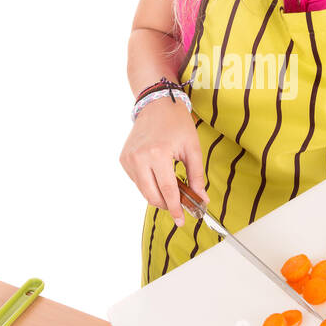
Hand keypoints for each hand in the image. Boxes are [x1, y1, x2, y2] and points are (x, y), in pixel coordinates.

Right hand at [119, 97, 208, 226]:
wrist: (156, 104)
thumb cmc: (176, 123)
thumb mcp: (192, 148)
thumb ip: (197, 176)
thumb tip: (202, 198)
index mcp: (157, 154)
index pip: (168, 191)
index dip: (176, 208)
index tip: (182, 220)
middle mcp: (139, 158)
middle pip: (152, 195)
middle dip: (167, 205)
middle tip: (179, 206)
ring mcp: (129, 159)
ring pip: (144, 191)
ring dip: (158, 195)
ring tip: (172, 188)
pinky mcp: (124, 159)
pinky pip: (137, 181)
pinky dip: (149, 184)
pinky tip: (159, 174)